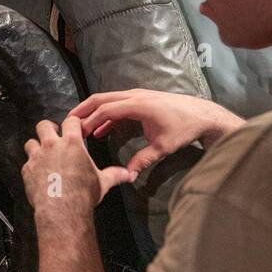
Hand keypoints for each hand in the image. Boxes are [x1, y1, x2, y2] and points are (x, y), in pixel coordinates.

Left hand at [22, 116, 130, 220]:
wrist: (62, 210)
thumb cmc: (83, 195)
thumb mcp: (103, 182)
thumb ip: (115, 175)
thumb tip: (128, 174)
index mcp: (72, 144)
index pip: (71, 121)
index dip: (72, 122)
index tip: (74, 126)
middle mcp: (52, 146)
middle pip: (44, 125)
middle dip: (48, 128)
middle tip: (53, 134)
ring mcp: (37, 157)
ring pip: (30, 142)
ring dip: (36, 146)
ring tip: (42, 153)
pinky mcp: (27, 170)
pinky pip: (26, 163)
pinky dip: (31, 166)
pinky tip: (37, 173)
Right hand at [69, 89, 243, 177]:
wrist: (202, 114)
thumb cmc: (184, 129)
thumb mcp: (163, 147)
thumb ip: (143, 160)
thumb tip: (127, 175)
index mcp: (138, 105)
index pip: (107, 109)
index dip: (90, 120)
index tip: (78, 132)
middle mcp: (135, 96)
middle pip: (102, 98)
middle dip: (84, 110)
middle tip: (68, 122)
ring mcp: (138, 95)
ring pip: (108, 99)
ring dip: (93, 111)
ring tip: (79, 126)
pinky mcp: (141, 99)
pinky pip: (117, 103)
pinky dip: (106, 114)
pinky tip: (101, 130)